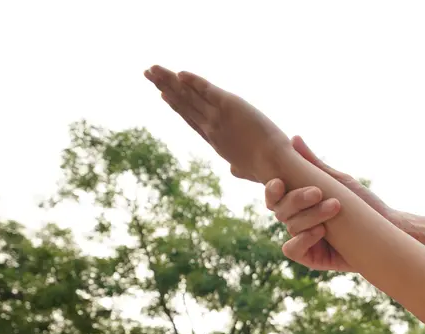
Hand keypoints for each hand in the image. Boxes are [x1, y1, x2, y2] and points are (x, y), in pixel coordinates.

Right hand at [143, 66, 289, 184]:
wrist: (276, 167)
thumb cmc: (267, 172)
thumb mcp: (247, 170)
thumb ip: (238, 167)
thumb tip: (234, 170)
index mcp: (216, 141)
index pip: (192, 119)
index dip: (177, 106)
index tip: (163, 96)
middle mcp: (212, 128)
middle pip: (184, 104)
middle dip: (165, 88)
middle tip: (148, 74)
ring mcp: (218, 117)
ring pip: (189, 95)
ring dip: (169, 80)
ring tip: (152, 69)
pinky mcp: (229, 105)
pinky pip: (207, 89)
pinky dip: (193, 80)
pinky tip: (180, 73)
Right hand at [265, 137, 406, 271]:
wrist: (387, 230)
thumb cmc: (364, 205)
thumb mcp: (338, 182)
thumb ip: (314, 165)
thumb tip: (294, 139)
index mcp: (300, 202)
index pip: (276, 195)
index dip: (272, 190)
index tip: (280, 182)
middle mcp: (299, 220)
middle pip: (280, 209)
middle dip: (297, 199)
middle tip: (318, 192)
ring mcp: (304, 239)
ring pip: (290, 225)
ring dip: (310, 215)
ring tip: (335, 207)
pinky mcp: (312, 257)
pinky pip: (292, 250)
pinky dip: (301, 240)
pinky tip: (320, 231)